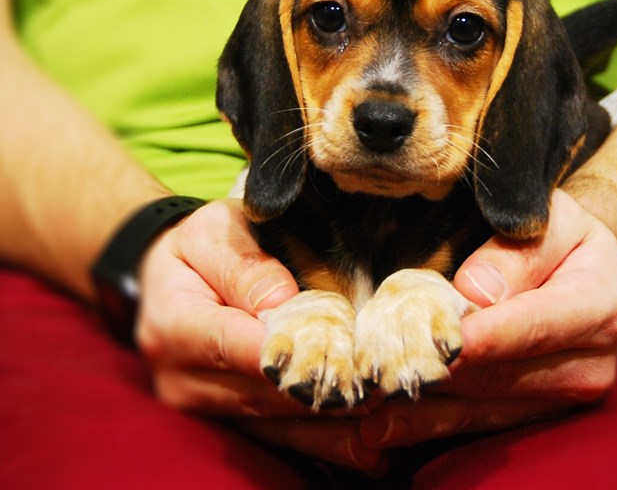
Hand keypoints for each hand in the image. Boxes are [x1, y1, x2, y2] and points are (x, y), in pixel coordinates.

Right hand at [136, 198, 381, 469]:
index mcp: (176, 325)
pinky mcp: (226, 418)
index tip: (344, 363)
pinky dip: (322, 442)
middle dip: (325, 395)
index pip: (237, 347)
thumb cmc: (194, 249)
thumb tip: (282, 302)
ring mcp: (203, 407)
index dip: (290, 359)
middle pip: (263, 395)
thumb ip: (243, 264)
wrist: (164, 279)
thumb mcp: (212, 232)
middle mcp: (182, 379)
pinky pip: (277, 437)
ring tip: (386, 429)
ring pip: (276, 426)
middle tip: (386, 394)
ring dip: (333, 429)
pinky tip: (365, 450)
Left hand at [359, 189, 616, 447]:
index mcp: (601, 303)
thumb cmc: (556, 232)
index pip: (537, 324)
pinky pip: (476, 423)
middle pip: (504, 374)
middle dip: (443, 373)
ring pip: (483, 407)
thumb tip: (477, 291)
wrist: (581, 269)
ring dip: (424, 410)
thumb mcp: (550, 216)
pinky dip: (427, 425)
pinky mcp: (534, 413)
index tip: (443, 344)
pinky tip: (382, 427)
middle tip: (380, 370)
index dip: (488, 336)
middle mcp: (591, 362)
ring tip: (368, 409)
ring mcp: (564, 396)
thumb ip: (520, 247)